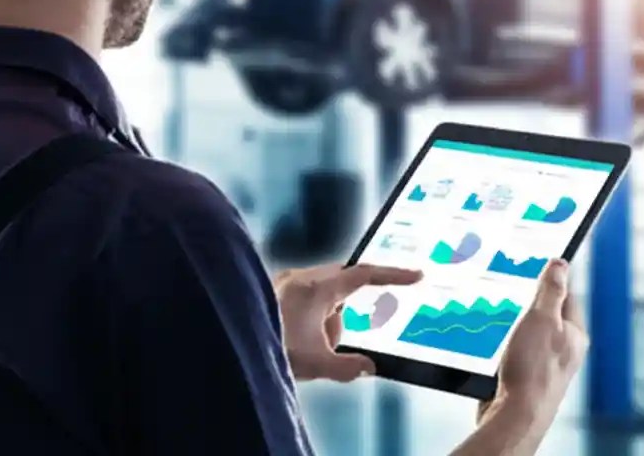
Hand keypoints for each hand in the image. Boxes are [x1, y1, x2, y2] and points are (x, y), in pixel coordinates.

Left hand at [273, 263, 421, 382]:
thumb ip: (347, 367)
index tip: (416, 275)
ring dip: (324, 319)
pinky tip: (292, 335)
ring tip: (301, 346)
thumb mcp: (314, 364)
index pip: (365, 275)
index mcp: (318, 287)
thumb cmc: (270, 347)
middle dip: (343, 315)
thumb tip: (369, 368)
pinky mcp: (275, 287)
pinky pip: (306, 296)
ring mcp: (287, 279)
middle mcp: (302, 276)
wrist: (227, 338)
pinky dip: (310, 316)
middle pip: (343, 285)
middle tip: (327, 343)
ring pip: (324, 293)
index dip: (393, 276)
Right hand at [479, 259, 587, 424]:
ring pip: (526, 333)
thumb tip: (560, 264)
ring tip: (496, 316)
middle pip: (545, 314)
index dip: (551, 278)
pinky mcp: (525, 377)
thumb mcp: (542, 318)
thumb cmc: (533, 370)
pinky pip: (514, 351)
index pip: (567, 294)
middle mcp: (563, 350)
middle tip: (507, 288)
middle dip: (526, 302)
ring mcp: (544, 365)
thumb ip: (551, 290)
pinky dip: (502, 344)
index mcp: (574, 333)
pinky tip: (489, 342)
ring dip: (511, 324)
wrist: (515, 415)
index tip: (534, 264)